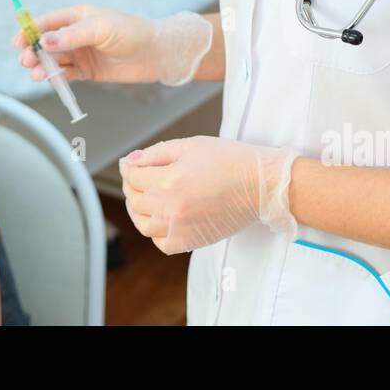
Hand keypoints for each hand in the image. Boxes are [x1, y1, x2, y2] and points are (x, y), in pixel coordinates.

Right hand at [11, 3, 158, 83]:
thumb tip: (45, 41)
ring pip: (55, 60)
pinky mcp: (88, 71)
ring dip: (43, 67)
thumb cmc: (132, 32)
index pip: (48, 23)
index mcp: (78, 17)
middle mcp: (77, 35)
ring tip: (37, 74)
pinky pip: (67, 74)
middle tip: (27, 61)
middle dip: (34, 52)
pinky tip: (51, 80)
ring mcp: (82, 53)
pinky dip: (57, 78)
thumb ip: (72, 35)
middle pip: (47, 44)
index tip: (19, 41)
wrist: (156, 53)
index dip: (30, 31)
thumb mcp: (101, 28)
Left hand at [119, 136, 299, 253]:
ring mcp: (179, 228)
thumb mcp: (189, 146)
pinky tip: (161, 219)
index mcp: (168, 181)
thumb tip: (131, 161)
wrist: (260, 185)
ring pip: (143, 225)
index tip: (131, 164)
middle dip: (131, 186)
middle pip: (135, 200)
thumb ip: (155, 153)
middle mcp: (170, 208)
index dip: (129, 167)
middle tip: (137, 177)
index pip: (133, 176)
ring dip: (138, 210)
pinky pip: (161, 243)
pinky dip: (155, 232)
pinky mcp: (191, 241)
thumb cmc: (230, 161)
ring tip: (144, 199)